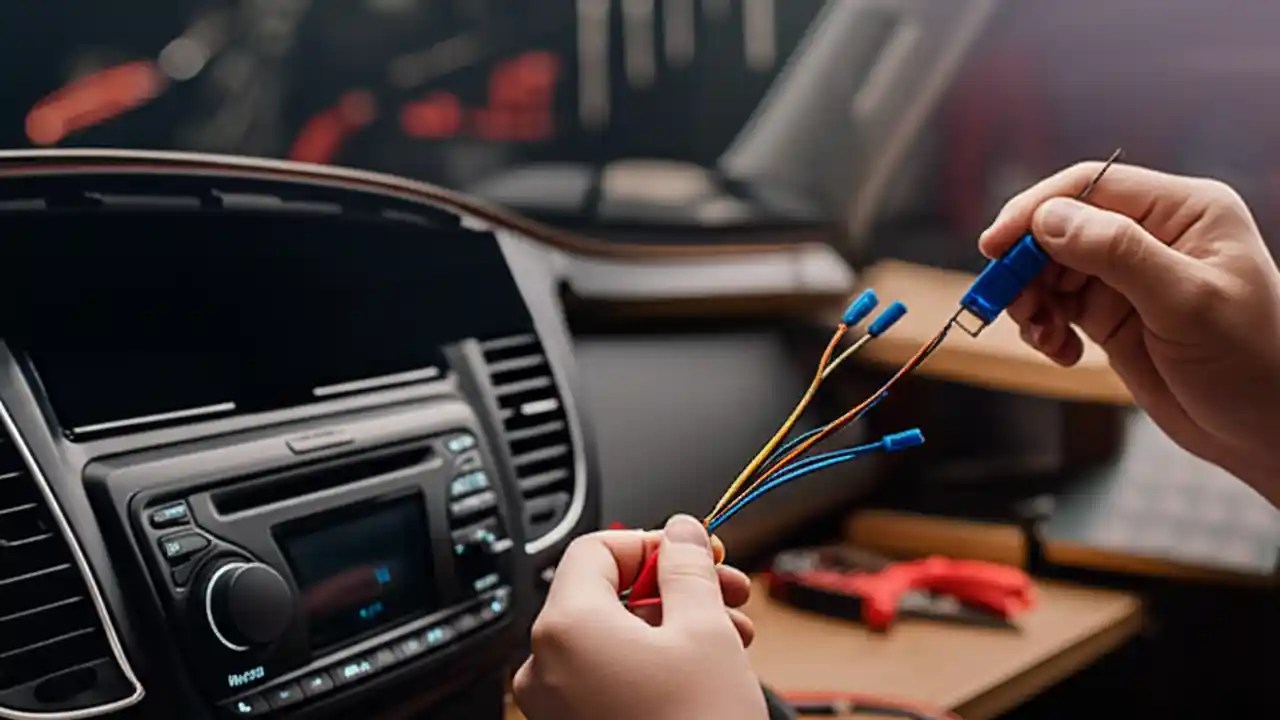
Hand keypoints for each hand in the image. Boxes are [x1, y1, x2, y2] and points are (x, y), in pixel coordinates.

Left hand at [514, 516, 766, 719]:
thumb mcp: (706, 631)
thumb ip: (688, 568)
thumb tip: (681, 531)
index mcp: (565, 627)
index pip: (595, 550)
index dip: (651, 542)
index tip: (695, 550)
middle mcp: (544, 667)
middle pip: (606, 595)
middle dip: (674, 587)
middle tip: (729, 590)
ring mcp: (554, 709)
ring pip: (613, 640)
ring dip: (673, 626)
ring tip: (733, 636)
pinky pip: (607, 680)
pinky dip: (653, 665)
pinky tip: (706, 669)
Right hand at [980, 162, 1279, 503]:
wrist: (1266, 431)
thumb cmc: (1252, 363)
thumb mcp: (1186, 303)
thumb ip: (1118, 254)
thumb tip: (1049, 219)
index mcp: (1183, 211)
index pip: (1091, 188)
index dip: (1036, 211)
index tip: (995, 245)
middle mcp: (1153, 235)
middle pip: (1061, 228)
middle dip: (1027, 265)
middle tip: (1008, 303)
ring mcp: (1130, 277)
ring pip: (1050, 269)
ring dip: (1032, 300)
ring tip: (1042, 334)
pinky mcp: (1114, 316)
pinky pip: (1057, 307)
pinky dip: (1045, 328)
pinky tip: (1061, 352)